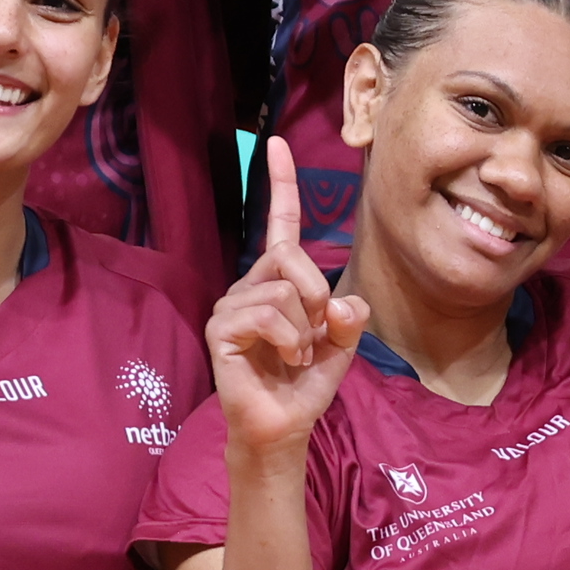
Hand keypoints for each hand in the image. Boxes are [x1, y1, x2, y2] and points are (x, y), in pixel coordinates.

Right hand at [206, 162, 366, 458]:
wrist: (284, 425)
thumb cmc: (306, 381)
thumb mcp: (342, 342)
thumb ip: (349, 314)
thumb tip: (342, 300)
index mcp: (278, 279)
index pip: (281, 224)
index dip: (281, 184)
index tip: (278, 144)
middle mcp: (250, 284)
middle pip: (292, 257)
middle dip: (318, 298)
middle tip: (317, 333)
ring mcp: (231, 304)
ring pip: (285, 290)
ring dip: (305, 330)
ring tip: (294, 355)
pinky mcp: (221, 328)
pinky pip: (268, 315)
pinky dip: (289, 341)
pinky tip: (282, 360)